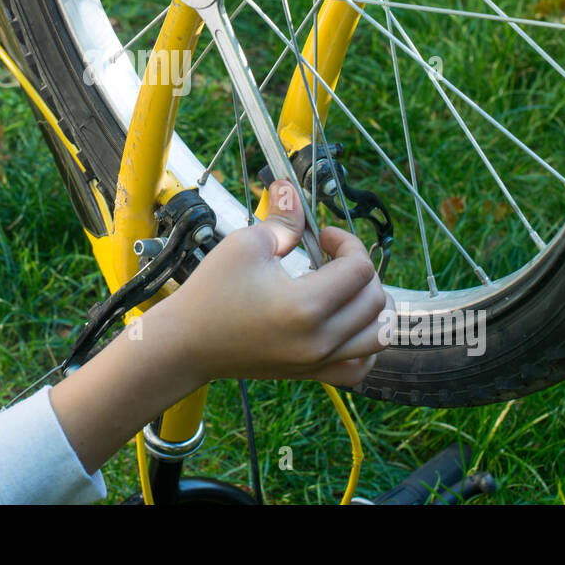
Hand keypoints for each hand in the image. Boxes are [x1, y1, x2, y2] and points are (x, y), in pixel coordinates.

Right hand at [151, 179, 394, 387]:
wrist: (186, 342)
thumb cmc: (210, 293)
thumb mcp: (246, 244)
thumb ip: (283, 219)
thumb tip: (295, 191)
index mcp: (306, 306)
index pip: (359, 269)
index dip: (346, 242)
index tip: (323, 235)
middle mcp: (320, 340)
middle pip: (375, 299)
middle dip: (360, 269)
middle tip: (330, 256)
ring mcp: (317, 361)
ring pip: (378, 335)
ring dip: (371, 305)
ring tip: (344, 288)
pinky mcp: (310, 374)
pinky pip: (359, 367)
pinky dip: (365, 345)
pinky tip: (348, 324)